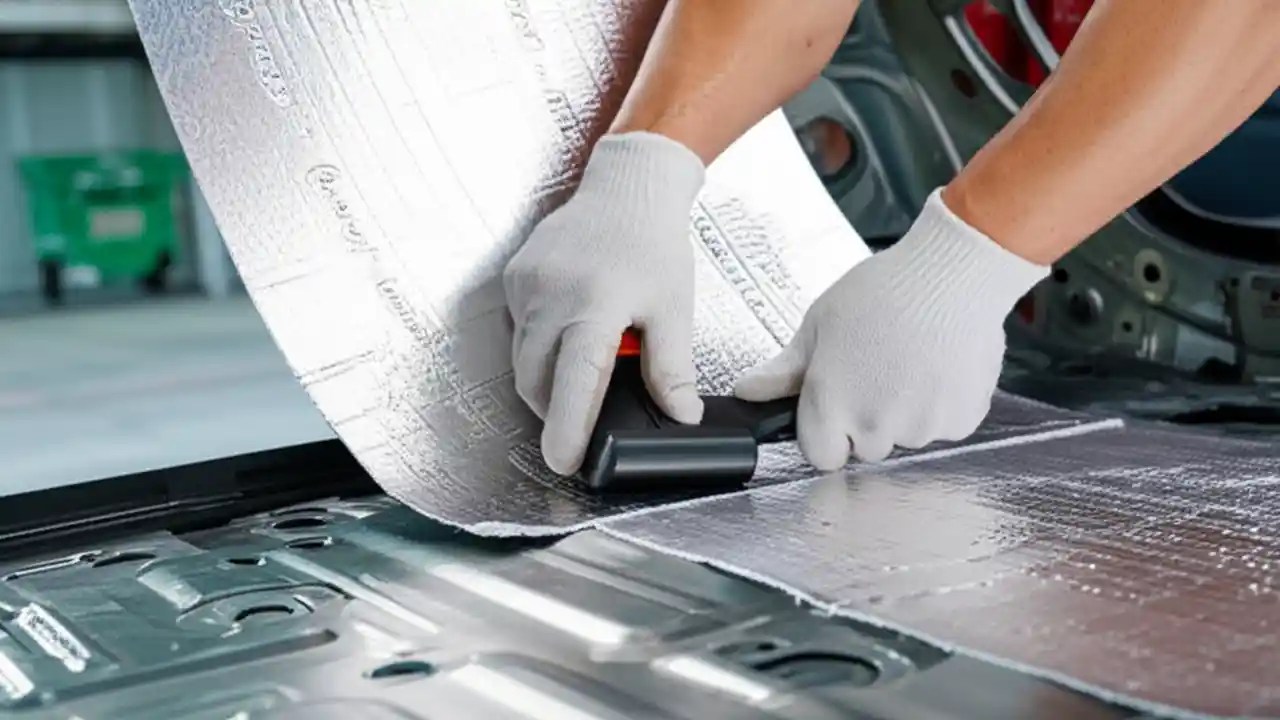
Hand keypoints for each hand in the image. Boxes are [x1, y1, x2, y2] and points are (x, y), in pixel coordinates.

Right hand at [504, 132, 705, 474]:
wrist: (627, 187)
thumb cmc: (652, 243)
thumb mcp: (674, 309)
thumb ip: (673, 368)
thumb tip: (681, 416)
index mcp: (595, 307)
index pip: (574, 382)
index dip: (567, 428)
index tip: (564, 461)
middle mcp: (552, 297)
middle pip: (536, 382)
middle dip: (554, 410)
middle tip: (582, 418)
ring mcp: (527, 287)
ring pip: (523, 359)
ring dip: (546, 379)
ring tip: (584, 367)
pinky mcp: (515, 278)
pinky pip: (519, 330)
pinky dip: (540, 346)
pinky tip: (569, 331)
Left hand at [734, 189, 1049, 469]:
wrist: (955, 275)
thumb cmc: (885, 291)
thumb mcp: (820, 323)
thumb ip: (785, 369)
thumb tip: (747, 391)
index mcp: (831, 405)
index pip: (821, 456)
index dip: (827, 434)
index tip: (837, 406)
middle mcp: (875, 426)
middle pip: (866, 447)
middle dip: (868, 419)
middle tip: (877, 369)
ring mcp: (922, 428)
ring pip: (907, 435)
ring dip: (907, 411)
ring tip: (911, 361)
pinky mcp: (961, 421)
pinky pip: (945, 426)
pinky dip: (942, 403)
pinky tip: (939, 365)